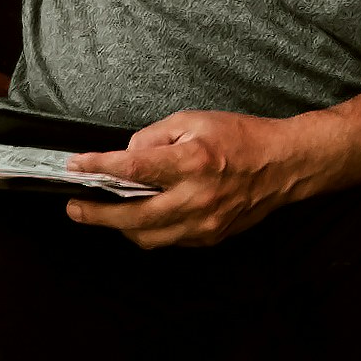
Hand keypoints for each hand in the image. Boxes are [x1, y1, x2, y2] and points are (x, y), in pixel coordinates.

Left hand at [73, 107, 326, 248]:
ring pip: (148, 237)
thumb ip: (154, 137)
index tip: (77, 166)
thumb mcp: (193, 120)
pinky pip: (169, 240)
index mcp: (193, 162)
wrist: (285, 165)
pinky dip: (149, 230)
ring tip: (105, 213)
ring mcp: (204, 223)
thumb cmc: (242, 138)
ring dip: (121, 227)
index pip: (134, 169)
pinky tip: (141, 217)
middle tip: (75, 207)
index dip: (99, 167)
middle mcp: (197, 197)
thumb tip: (127, 156)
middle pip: (133, 217)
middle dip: (97, 214)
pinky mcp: (210, 237)